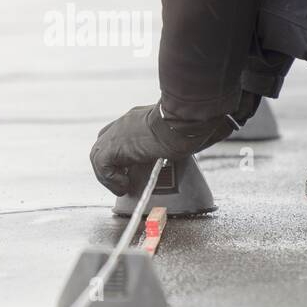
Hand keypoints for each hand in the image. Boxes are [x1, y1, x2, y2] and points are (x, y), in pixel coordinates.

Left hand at [89, 104, 234, 195]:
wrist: (184, 121)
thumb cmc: (190, 124)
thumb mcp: (181, 132)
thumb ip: (179, 138)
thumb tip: (207, 140)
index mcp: (138, 118)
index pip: (118, 134)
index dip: (120, 154)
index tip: (129, 169)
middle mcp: (124, 123)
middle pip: (103, 144)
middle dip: (110, 165)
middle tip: (123, 182)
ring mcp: (117, 133)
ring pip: (98, 156)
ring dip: (109, 175)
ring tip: (124, 187)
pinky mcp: (114, 146)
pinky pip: (102, 166)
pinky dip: (110, 179)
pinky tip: (124, 186)